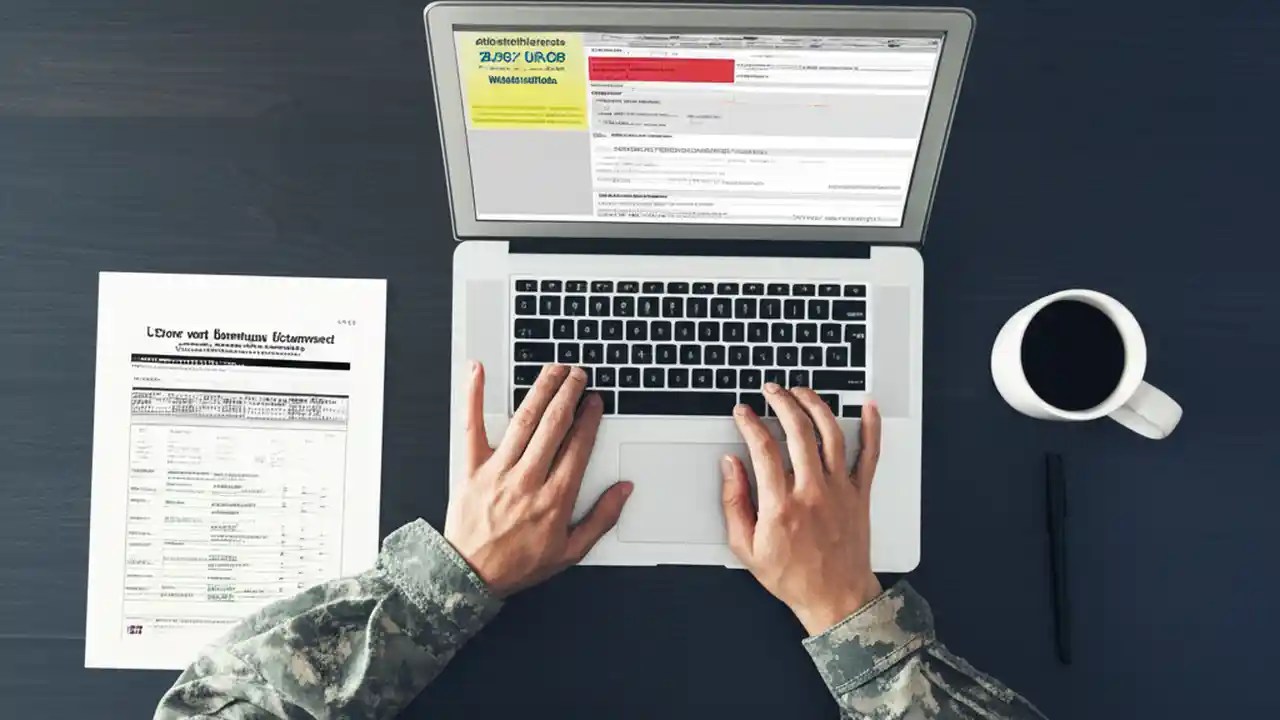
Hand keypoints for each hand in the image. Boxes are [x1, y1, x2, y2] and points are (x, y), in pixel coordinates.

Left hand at [444, 362, 631, 596]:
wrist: (469, 576)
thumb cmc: (518, 565)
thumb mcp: (571, 551)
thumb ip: (601, 518)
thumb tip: (624, 490)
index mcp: (555, 499)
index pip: (578, 447)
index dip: (590, 419)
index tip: (596, 401)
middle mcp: (528, 480)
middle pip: (554, 425)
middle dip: (570, 394)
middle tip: (579, 374)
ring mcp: (498, 471)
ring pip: (524, 420)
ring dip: (541, 390)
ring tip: (554, 370)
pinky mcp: (472, 468)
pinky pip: (472, 426)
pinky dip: (474, 397)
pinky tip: (478, 371)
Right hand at [722, 384, 883, 634]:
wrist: (836, 598)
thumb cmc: (791, 576)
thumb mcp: (746, 547)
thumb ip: (734, 502)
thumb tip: (730, 466)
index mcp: (781, 505)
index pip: (763, 449)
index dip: (750, 423)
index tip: (742, 412)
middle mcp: (812, 492)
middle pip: (798, 431)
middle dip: (781, 402)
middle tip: (771, 390)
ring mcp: (840, 490)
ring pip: (831, 434)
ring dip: (815, 405)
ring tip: (801, 391)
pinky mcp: (859, 494)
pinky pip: (869, 454)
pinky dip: (871, 427)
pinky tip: (866, 406)